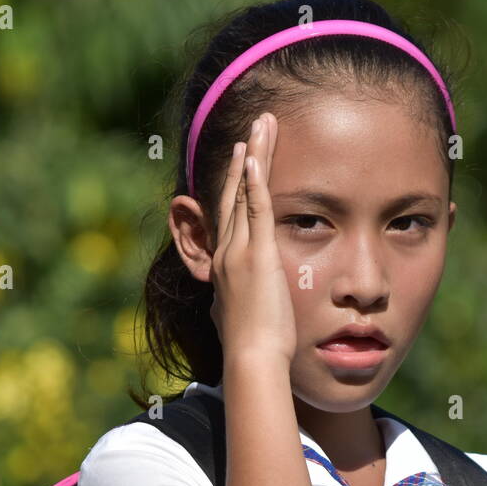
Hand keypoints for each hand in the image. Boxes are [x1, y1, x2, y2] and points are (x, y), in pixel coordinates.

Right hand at [209, 112, 297, 365]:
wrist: (251, 361)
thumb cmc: (252, 349)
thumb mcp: (238, 318)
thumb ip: (234, 303)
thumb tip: (230, 308)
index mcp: (224, 266)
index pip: (230, 215)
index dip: (237, 183)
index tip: (245, 157)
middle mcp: (226, 253)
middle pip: (234, 194)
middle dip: (245, 157)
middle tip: (255, 126)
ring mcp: (239, 252)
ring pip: (244, 193)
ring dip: (254, 156)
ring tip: (262, 124)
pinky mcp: (257, 256)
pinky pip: (254, 210)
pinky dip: (254, 181)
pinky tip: (255, 154)